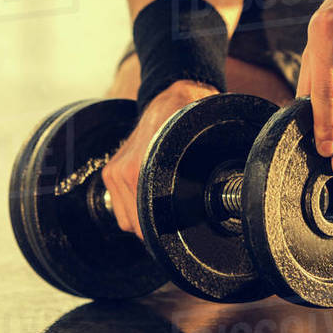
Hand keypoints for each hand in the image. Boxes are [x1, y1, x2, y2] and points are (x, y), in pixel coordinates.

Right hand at [101, 80, 219, 237]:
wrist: (171, 98)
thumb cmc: (188, 123)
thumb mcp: (202, 148)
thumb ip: (206, 173)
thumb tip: (222, 197)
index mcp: (141, 169)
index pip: (147, 222)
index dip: (166, 233)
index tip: (180, 234)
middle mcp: (124, 172)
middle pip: (137, 226)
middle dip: (155, 228)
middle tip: (176, 221)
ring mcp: (114, 173)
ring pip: (127, 221)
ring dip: (143, 220)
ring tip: (164, 208)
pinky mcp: (110, 172)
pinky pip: (120, 209)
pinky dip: (134, 210)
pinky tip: (152, 199)